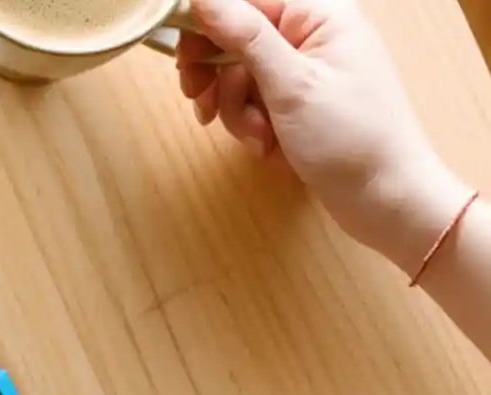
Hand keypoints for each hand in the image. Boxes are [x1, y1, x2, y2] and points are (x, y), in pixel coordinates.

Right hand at [178, 0, 471, 266]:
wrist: (386, 199)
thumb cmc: (352, 138)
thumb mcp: (292, 85)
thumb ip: (246, 36)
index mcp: (320, 15)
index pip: (246, 0)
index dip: (208, 22)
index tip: (183, 54)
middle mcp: (311, 36)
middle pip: (236, 37)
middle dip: (217, 76)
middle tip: (201, 101)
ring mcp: (303, 71)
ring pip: (239, 76)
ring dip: (237, 111)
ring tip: (259, 138)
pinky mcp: (296, 103)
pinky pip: (253, 103)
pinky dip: (251, 126)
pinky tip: (267, 147)